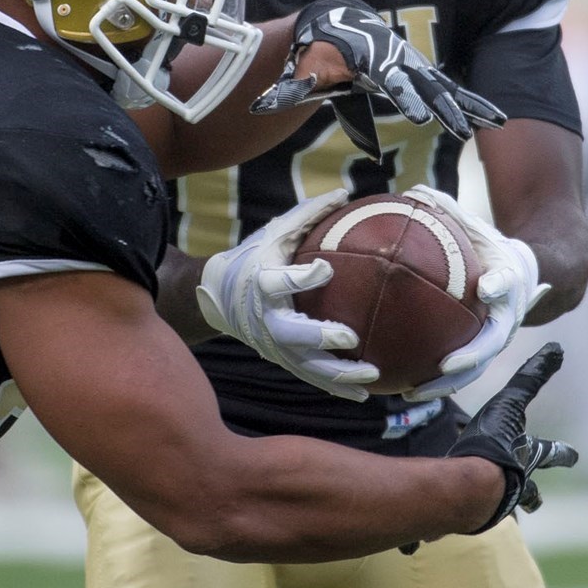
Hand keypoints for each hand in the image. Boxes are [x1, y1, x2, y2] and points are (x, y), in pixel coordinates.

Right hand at [194, 189, 379, 400]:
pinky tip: (365, 395)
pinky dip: (337, 388)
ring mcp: (273, 345)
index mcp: (262, 283)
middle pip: (293, 334)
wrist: (215, 297)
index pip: (279, 282)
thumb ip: (308, 214)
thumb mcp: (274, 232)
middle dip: (321, 337)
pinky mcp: (281, 360)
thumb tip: (346, 192)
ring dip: (338, 375)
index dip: (302, 277)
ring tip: (371, 376)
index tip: (325, 270)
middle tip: (350, 337)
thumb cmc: (254, 257)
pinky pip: (312, 378)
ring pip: (306, 366)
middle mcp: (266, 319)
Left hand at [251, 0, 505, 156]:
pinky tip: (492, 119)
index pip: (390, 80)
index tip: (419, 118)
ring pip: (444, 87)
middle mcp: (397, 60)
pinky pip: (448, 90)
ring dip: (468, 105)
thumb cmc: (315, 52)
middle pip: (424, 85)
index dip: (405, 97)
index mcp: (369, 59)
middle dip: (443, 107)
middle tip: (459, 130)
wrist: (335, 23)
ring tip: (496, 122)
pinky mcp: (419, 75)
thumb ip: (288, 88)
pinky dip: (470, 102)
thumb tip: (261, 104)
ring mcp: (412, 66)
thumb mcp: (300, 70)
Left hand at [398, 186, 550, 401]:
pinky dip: (437, 382)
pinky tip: (403, 389)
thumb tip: (414, 190)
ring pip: (475, 367)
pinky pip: (461, 371)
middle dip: (470, 356)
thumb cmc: (495, 250)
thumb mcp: (479, 229)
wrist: (533, 277)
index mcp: (509, 281)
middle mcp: (507, 316)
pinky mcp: (484, 352)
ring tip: (413, 391)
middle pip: (492, 341)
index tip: (486, 288)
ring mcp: (497, 338)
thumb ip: (449, 211)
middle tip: (445, 364)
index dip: (498, 286)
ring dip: (448, 383)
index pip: (507, 283)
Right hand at [401, 343, 576, 553]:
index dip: (561, 452)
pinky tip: (419, 539)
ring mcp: (486, 509)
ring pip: (490, 513)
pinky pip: (446, 525)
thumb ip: (533, 377)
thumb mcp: (512, 404)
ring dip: (484, 513)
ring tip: (475, 517)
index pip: (550, 453)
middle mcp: (510, 489)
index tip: (575, 456)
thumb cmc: (493, 447)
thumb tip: (558, 348)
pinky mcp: (455, 522)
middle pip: (526, 493)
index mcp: (524, 461)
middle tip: (535, 502)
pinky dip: (433, 530)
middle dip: (530, 496)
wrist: (468, 490)